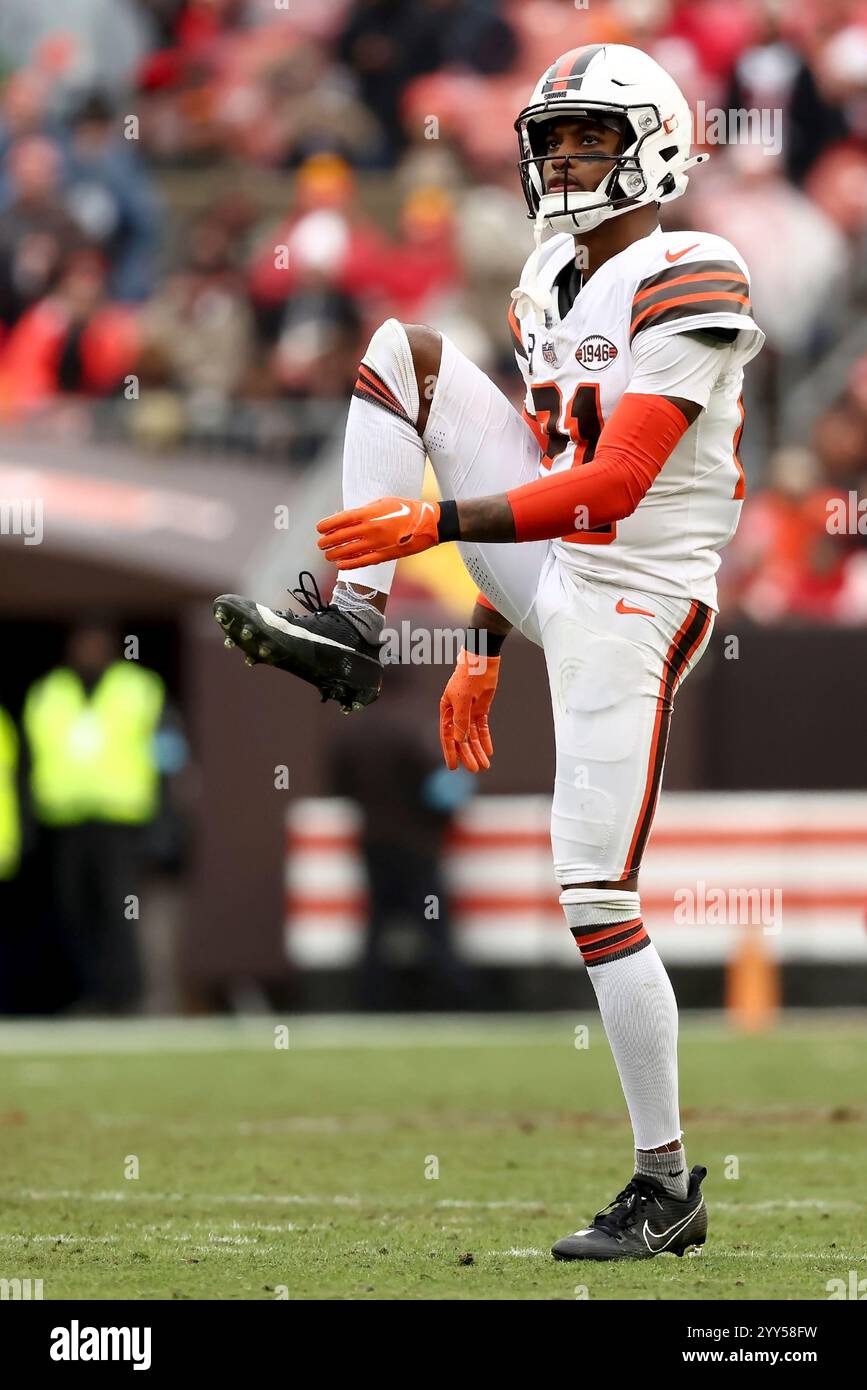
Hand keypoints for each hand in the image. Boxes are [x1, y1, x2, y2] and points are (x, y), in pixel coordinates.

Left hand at [316, 496, 439, 568]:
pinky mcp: (385, 555)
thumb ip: (364, 510)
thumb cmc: (405, 509)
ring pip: (349, 551)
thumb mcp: (383, 502)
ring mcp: (378, 543)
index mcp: (370, 512)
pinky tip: (340, 565)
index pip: (341, 519)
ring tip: (327, 555)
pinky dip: (349, 564)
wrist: (429, 522)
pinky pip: (363, 561)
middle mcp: (371, 528)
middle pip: (341, 536)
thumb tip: (345, 516)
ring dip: (334, 554)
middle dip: (327, 541)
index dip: (327, 525)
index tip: (319, 528)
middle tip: (320, 544)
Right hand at [439, 647, 500, 772]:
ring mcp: (469, 712)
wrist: (482, 661)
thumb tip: (460, 741)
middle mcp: (456, 713)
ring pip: (472, 736)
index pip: (447, 736)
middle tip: (474, 769)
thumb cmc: (468, 677)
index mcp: (446, 710)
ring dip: (478, 750)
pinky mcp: (481, 709)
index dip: (450, 752)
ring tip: (484, 765)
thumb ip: (460, 721)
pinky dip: (485, 739)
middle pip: (461, 739)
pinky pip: (482, 728)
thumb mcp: (462, 700)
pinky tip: (489, 751)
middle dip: (467, 755)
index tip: (453, 767)